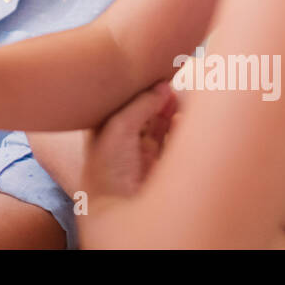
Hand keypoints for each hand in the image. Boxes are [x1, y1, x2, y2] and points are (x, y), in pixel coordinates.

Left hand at [79, 80, 176, 205]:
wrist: (116, 207)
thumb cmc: (107, 167)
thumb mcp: (119, 127)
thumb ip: (141, 104)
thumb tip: (162, 87)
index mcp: (104, 129)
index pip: (123, 103)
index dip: (139, 90)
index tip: (154, 77)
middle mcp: (121, 140)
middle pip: (142, 112)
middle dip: (156, 99)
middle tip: (169, 86)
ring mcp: (139, 154)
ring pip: (158, 125)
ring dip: (168, 112)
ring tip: (176, 99)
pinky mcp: (157, 166)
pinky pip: (170, 141)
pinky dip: (176, 129)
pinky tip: (179, 120)